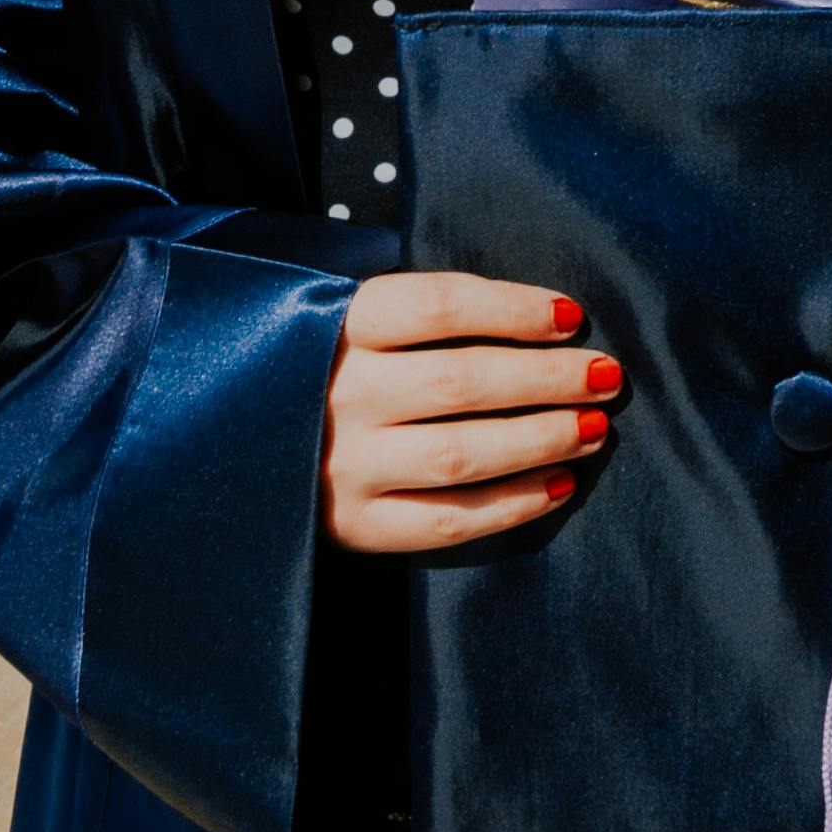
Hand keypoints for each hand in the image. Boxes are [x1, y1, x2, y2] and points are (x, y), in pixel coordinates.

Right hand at [321, 269, 617, 553]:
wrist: (226, 440)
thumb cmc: (306, 364)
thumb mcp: (332, 313)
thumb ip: (407, 310)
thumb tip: (531, 315)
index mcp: (334, 324)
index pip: (440, 306)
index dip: (513, 308)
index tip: (570, 315)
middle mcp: (339, 393)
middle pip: (463, 381)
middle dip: (547, 377)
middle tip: (606, 375)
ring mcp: (345, 465)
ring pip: (463, 453)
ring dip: (540, 439)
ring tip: (592, 426)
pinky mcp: (354, 526)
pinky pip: (448, 521)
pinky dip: (511, 506)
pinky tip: (558, 485)